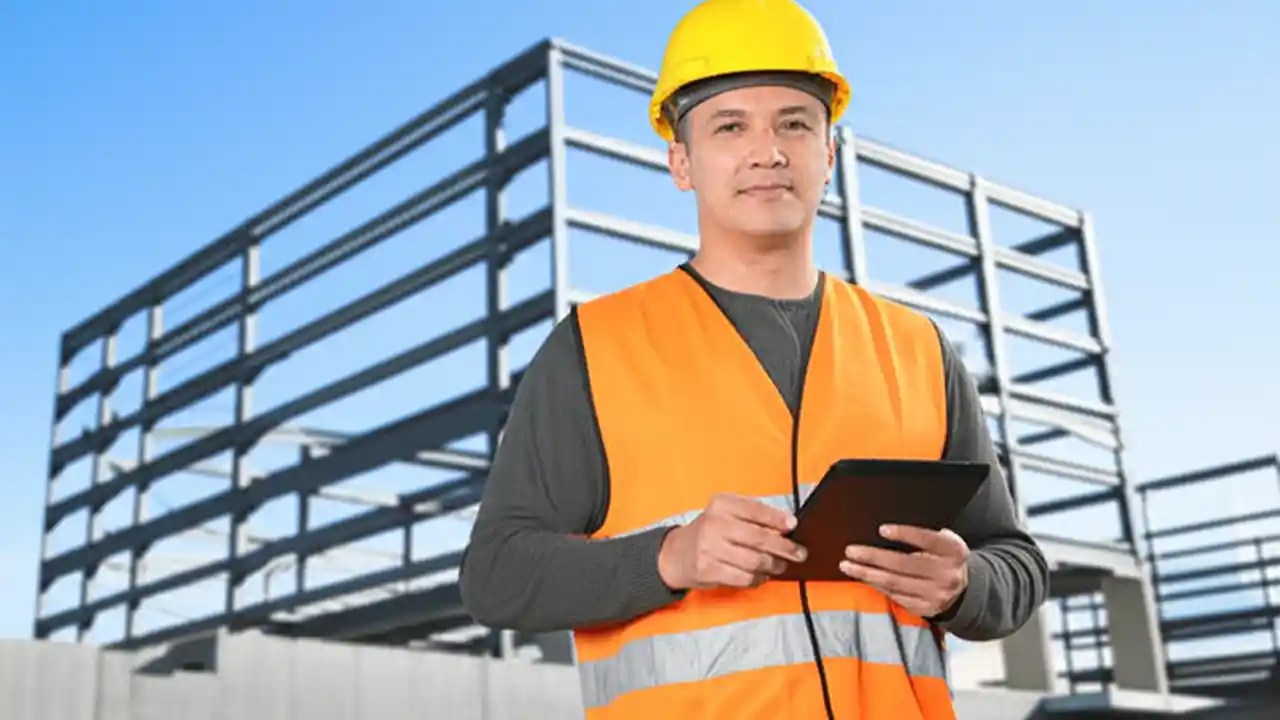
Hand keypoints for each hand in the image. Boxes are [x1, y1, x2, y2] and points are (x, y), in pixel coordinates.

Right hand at [658, 493, 807, 589]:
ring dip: (773, 565)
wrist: (676, 554)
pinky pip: (743, 577)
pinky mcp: (708, 570)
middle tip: (798, 553)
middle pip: (758, 537)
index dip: (777, 518)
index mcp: (721, 504)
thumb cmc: (709, 532)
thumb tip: (785, 527)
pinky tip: (762, 575)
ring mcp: (710, 548)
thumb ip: (752, 516)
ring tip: (780, 565)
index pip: (755, 510)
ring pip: (754, 560)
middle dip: (784, 547)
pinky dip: (758, 578)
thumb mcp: (725, 514)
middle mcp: (714, 524)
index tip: (793, 525)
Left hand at [840, 525, 968, 617]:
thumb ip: (926, 535)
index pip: (928, 539)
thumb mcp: (945, 542)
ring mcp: (936, 594)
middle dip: (874, 557)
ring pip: (896, 583)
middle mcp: (947, 574)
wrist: (964, 590)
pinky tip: (863, 578)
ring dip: (868, 574)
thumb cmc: (944, 558)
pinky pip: (896, 596)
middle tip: (852, 551)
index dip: (905, 534)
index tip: (882, 530)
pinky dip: (877, 586)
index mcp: (953, 551)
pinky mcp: (926, 608)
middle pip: (905, 564)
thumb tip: (889, 529)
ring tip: (848, 565)